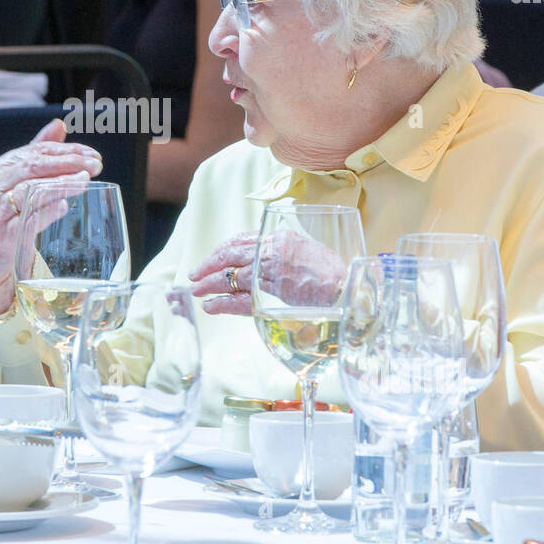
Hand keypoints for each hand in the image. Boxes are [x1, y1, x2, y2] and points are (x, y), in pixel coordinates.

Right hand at [0, 118, 102, 315]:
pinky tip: (64, 208)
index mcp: (2, 168)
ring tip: (84, 181)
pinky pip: (26, 220)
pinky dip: (46, 212)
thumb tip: (58, 126)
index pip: (38, 151)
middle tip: (96, 165)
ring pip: (31, 190)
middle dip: (68, 163)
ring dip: (60, 184)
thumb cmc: (4, 218)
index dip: (68, 150)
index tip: (93, 154)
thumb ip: (38, 155)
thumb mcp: (18, 182)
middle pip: (35, 166)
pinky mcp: (0, 236)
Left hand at [189, 230, 348, 316]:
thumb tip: (271, 263)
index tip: (213, 258)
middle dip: (210, 264)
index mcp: (281, 237)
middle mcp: (273, 249)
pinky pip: (242, 295)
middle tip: (195, 274)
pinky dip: (223, 301)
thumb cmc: (335, 275)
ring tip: (197, 291)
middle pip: (231, 254)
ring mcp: (272, 268)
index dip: (223, 250)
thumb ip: (286, 255)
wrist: (349, 288)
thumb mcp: (308, 254)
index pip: (243, 239)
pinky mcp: (273, 290)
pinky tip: (211, 306)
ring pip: (231, 274)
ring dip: (210, 283)